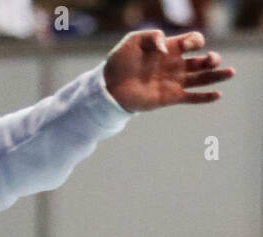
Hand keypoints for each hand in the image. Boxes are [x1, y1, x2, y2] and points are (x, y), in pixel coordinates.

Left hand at [103, 30, 233, 112]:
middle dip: (212, 58)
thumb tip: (166, 48)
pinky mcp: (169, 97)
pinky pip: (191, 97)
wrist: (108, 86)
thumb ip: (151, 36)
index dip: (195, 41)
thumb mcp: (133, 41)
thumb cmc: (120, 61)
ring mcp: (174, 81)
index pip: (193, 41)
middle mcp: (176, 65)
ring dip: (217, 75)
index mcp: (171, 48)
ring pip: (202, 78)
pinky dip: (204, 97)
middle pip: (203, 61)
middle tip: (211, 60)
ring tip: (230, 73)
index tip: (186, 46)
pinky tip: (217, 95)